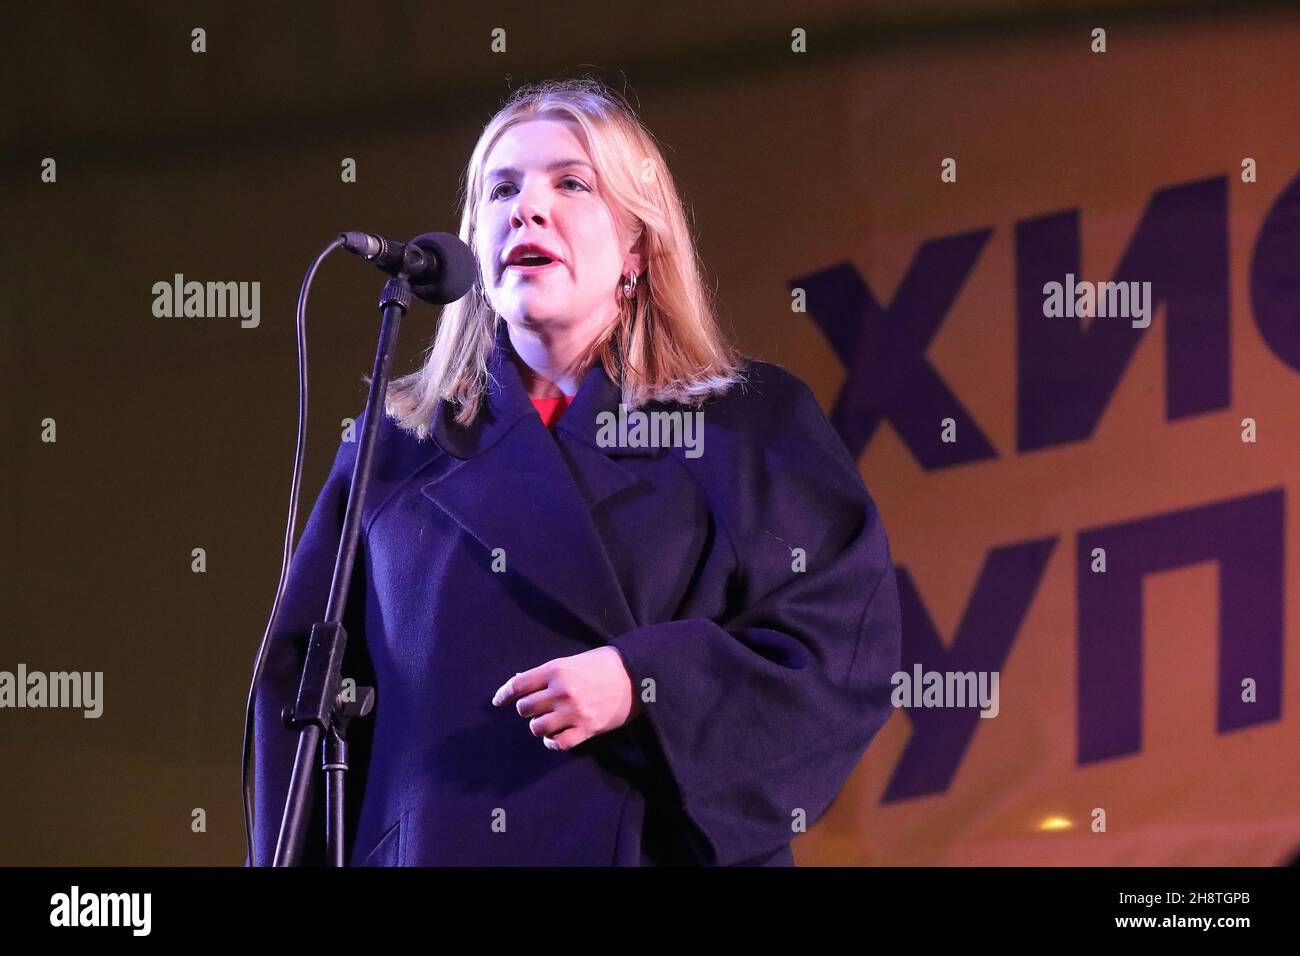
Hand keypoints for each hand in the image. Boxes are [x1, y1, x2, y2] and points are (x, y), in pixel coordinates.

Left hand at [492, 646, 643, 751]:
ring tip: (548, 721)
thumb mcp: (572, 661)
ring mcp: (574, 712)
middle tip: (536, 707)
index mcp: (557, 670)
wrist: (637, 675)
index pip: (518, 684)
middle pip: (526, 708)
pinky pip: (557, 743)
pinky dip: (552, 742)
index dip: (504, 693)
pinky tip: (555, 737)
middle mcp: (562, 691)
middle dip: (527, 709)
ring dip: (539, 726)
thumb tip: (519, 682)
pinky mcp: (587, 729)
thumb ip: (547, 674)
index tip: (498, 700)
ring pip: (537, 728)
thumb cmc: (603, 665)